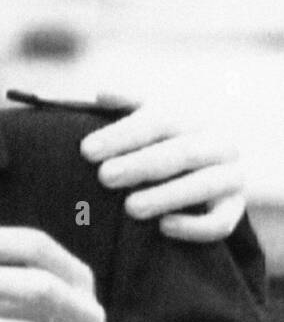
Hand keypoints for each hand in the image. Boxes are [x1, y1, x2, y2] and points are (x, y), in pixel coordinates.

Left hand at [80, 94, 244, 242]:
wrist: (208, 165)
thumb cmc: (163, 140)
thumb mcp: (149, 117)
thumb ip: (126, 105)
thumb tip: (102, 94)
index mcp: (192, 119)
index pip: (159, 121)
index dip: (122, 135)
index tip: (87, 150)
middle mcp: (217, 144)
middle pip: (182, 153)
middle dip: (141, 165)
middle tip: (104, 177)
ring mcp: (230, 176)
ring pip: (205, 185)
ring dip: (167, 196)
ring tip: (130, 208)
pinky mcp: (234, 209)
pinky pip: (221, 222)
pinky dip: (195, 227)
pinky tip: (164, 226)